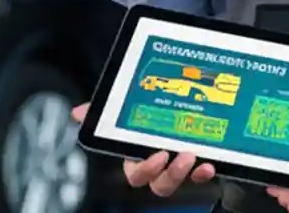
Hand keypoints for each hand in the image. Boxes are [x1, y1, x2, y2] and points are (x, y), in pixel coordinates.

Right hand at [71, 104, 215, 195]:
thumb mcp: (123, 111)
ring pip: (180, 180)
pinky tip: (210, 164)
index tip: (158, 156)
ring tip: (195, 156)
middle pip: (161, 183)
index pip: (138, 172)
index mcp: (138, 157)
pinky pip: (201, 176)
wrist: (180, 104)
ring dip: (187, 173)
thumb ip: (103, 113)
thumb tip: (79, 112)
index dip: (146, 168)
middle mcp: (159, 166)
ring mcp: (179, 167)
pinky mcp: (197, 164)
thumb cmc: (144, 116)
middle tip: (179, 156)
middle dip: (171, 174)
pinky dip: (205, 172)